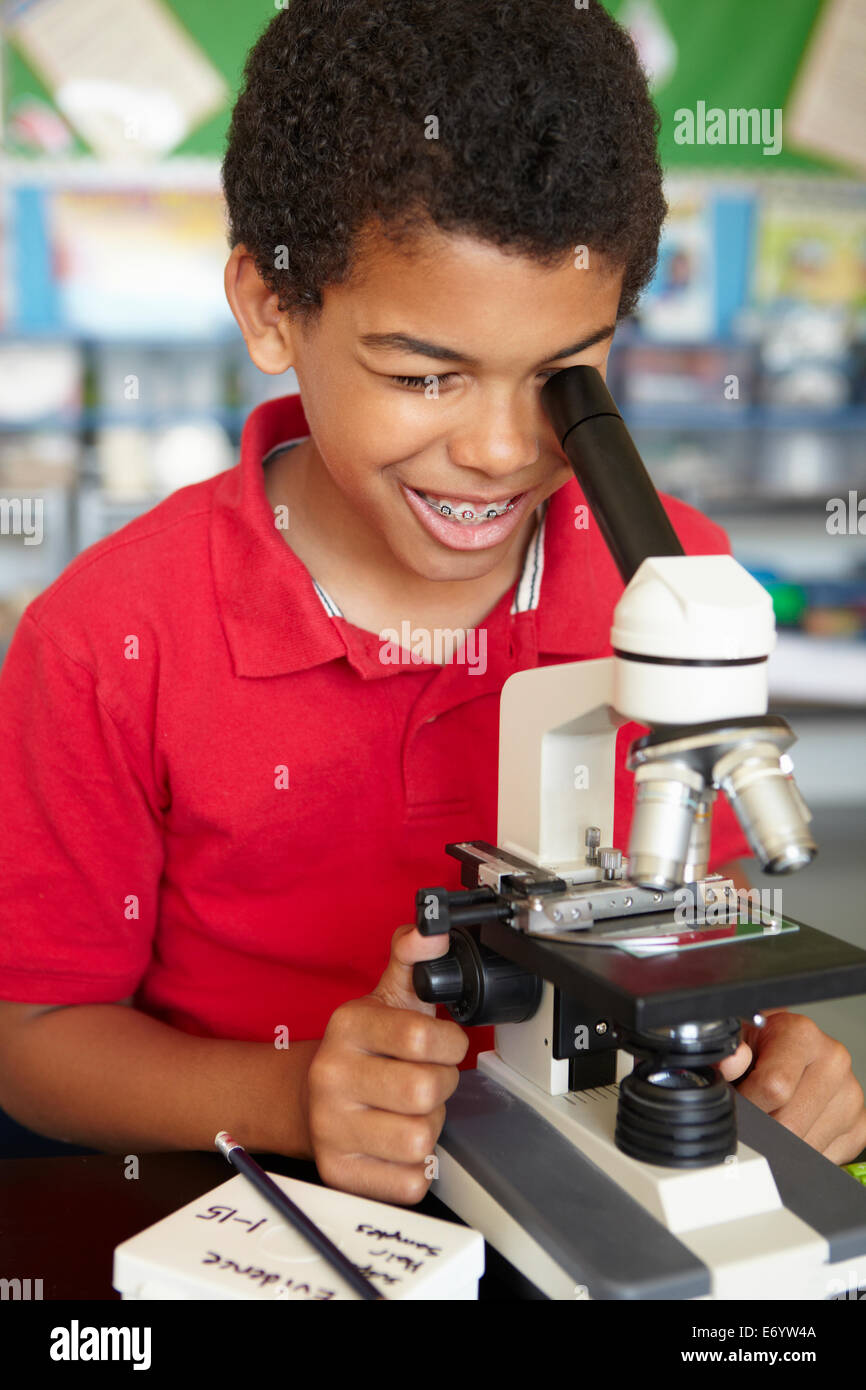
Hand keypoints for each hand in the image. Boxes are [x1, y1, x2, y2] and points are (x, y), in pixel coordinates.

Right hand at [305, 923, 467, 1204]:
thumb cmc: (362, 1050)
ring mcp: (331, 1127)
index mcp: (348, 1025)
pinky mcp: (339, 1173)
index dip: (449, 1044)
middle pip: (426, 1091)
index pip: (424, 1036)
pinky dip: (414, 1168)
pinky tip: (395, 1144)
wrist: (307, 1100)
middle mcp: (332, 1075)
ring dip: (427, 1128)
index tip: (439, 1045)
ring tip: (407, 1112)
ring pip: (421, 1139)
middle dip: (440, 1087)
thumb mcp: (386, 998)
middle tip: (423, 1080)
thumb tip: (431, 929)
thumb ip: (413, 960)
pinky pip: (409, 1182)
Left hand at [718, 1008, 865, 1163]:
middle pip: (789, 1124)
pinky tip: (793, 1124)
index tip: (737, 1101)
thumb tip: (730, 1063)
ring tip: (772, 1113)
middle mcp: (833, 1061)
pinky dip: (800, 1153)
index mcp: (801, 1034)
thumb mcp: (735, 1042)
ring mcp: (850, 1095)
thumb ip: (726, 1054)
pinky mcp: (859, 1126)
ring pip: (805, 1148)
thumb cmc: (760, 1046)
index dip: (748, 1103)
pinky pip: (822, 1159)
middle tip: (750, 1112)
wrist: (786, 1049)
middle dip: (761, 1127)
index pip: (775, 1086)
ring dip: (780, 1142)